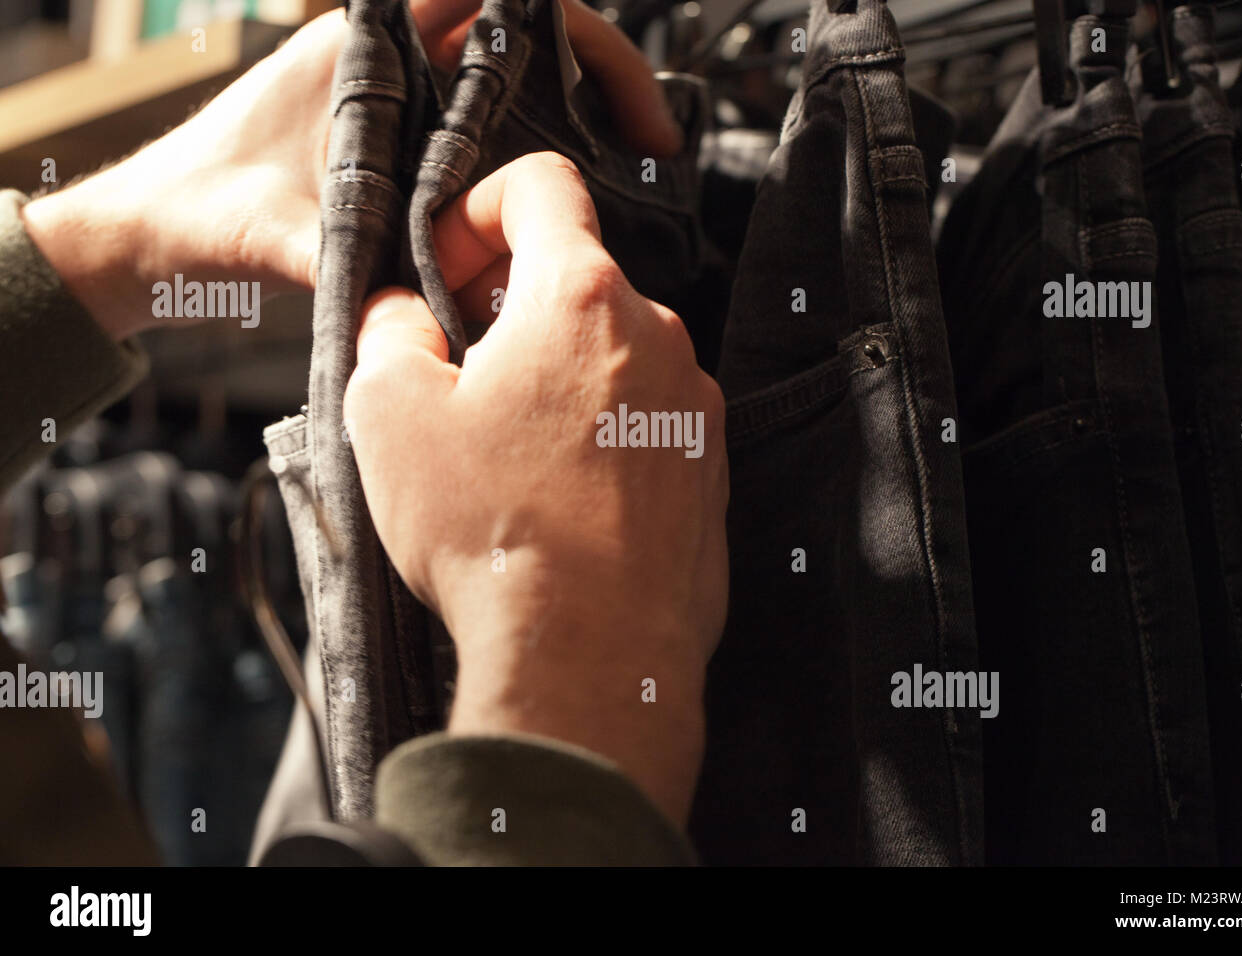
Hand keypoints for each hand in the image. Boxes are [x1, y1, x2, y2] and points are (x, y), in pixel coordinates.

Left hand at [21, 0, 681, 340]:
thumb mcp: (269, 234)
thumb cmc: (194, 211)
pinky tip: (569, 198)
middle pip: (523, 44)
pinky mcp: (396, 150)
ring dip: (578, 117)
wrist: (146, 235)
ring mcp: (397, 109)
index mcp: (359, 58)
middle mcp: (386, 71)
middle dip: (600, 76)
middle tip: (653, 137)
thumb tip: (405, 308)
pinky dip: (537, 153)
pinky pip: (488, 134)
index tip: (614, 74)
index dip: (563, 24)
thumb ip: (331, 257)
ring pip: (513, 90)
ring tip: (636, 166)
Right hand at [343, 152, 727, 827]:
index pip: (543, 184)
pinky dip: (601, 432)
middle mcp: (658, 337)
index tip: (448, 262)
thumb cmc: (494, 532)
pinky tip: (557, 494)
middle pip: (578, 277)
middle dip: (511, 304)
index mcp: (581, 297)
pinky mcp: (709, 470)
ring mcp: (694, 406)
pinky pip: (646, 420)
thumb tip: (402, 315)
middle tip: (460, 365)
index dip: (480, 204)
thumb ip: (388, 333)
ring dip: (557, 375)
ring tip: (505, 449)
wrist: (592, 654)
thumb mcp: (390, 416)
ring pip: (613, 354)